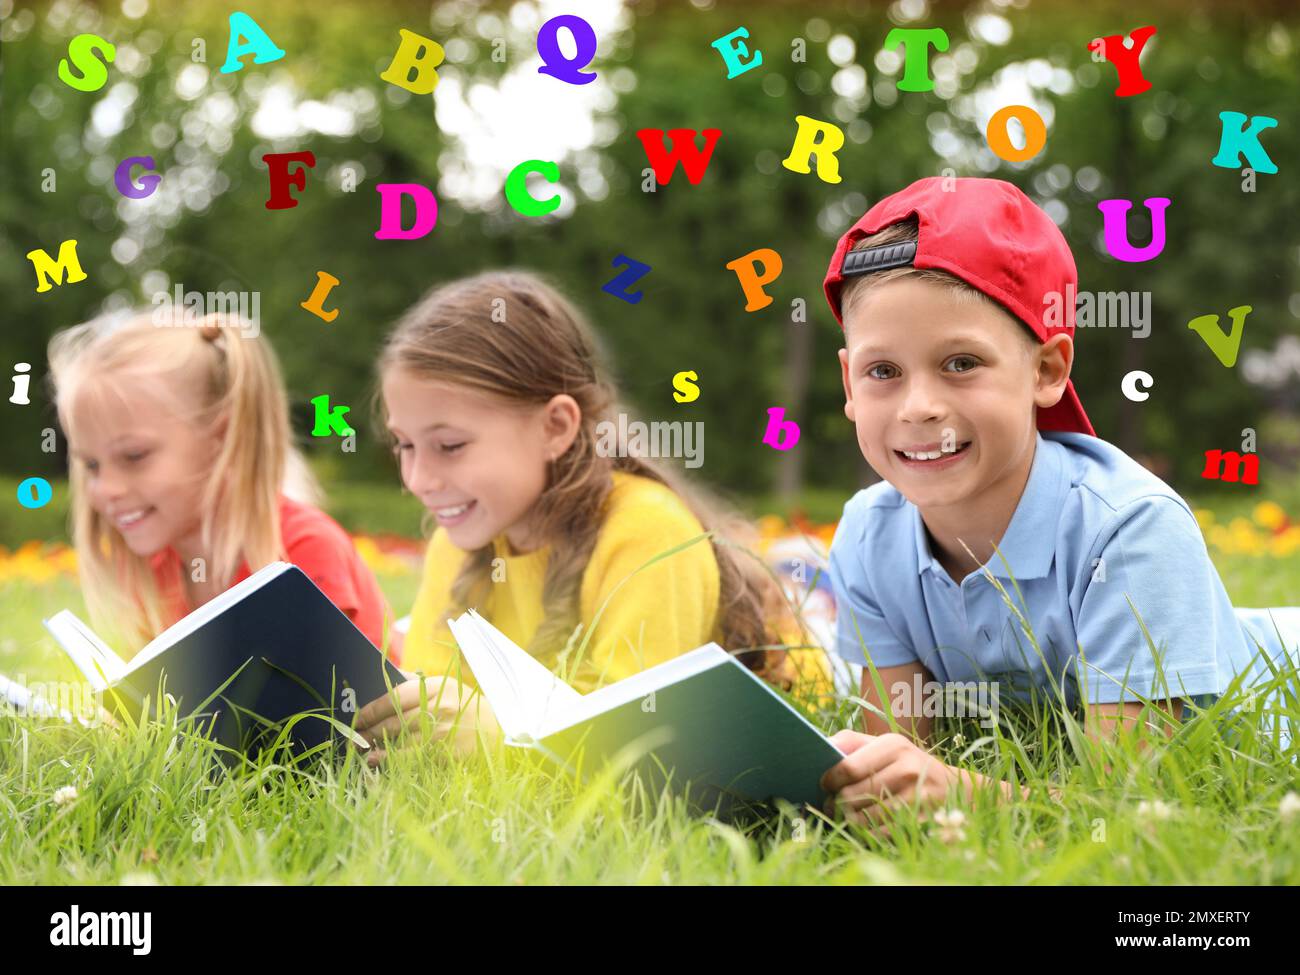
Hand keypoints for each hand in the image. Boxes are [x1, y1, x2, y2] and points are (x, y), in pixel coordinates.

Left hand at [354, 676, 499, 766]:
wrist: (502, 732)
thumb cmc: (467, 709)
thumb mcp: (447, 688)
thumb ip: (416, 683)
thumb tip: (385, 679)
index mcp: (438, 687)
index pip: (395, 696)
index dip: (371, 709)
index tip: (357, 717)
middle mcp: (441, 707)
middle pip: (394, 720)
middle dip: (369, 730)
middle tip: (354, 736)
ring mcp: (445, 732)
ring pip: (399, 740)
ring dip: (375, 746)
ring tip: (360, 749)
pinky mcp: (447, 754)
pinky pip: (411, 758)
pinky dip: (390, 761)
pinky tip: (376, 762)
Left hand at [820, 730, 962, 837]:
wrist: (951, 787)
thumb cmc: (905, 763)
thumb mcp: (884, 745)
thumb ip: (851, 742)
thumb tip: (821, 745)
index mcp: (894, 746)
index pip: (848, 767)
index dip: (830, 779)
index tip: (823, 784)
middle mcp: (908, 770)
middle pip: (853, 796)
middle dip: (834, 803)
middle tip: (829, 805)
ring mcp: (917, 798)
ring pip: (864, 819)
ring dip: (848, 820)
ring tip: (844, 815)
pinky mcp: (922, 822)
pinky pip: (881, 834)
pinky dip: (867, 833)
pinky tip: (864, 826)